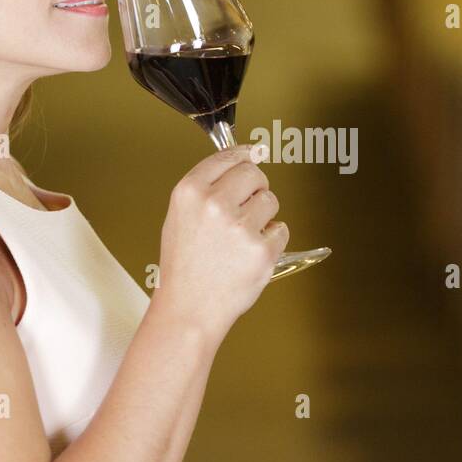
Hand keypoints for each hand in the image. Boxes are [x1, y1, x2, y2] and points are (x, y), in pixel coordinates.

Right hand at [152, 143, 288, 340]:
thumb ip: (207, 186)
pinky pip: (281, 229)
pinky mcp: (262, 250)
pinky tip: (249, 255)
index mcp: (190, 192)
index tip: (254, 153)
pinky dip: (272, 241)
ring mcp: (240, 227)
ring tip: (242, 239)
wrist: (189, 309)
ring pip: (271, 200)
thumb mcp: (180, 216)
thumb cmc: (185, 266)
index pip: (227, 156)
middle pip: (255, 173)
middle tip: (246, 208)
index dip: (244, 155)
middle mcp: (214, 204)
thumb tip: (245, 157)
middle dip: (256, 187)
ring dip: (264, 216)